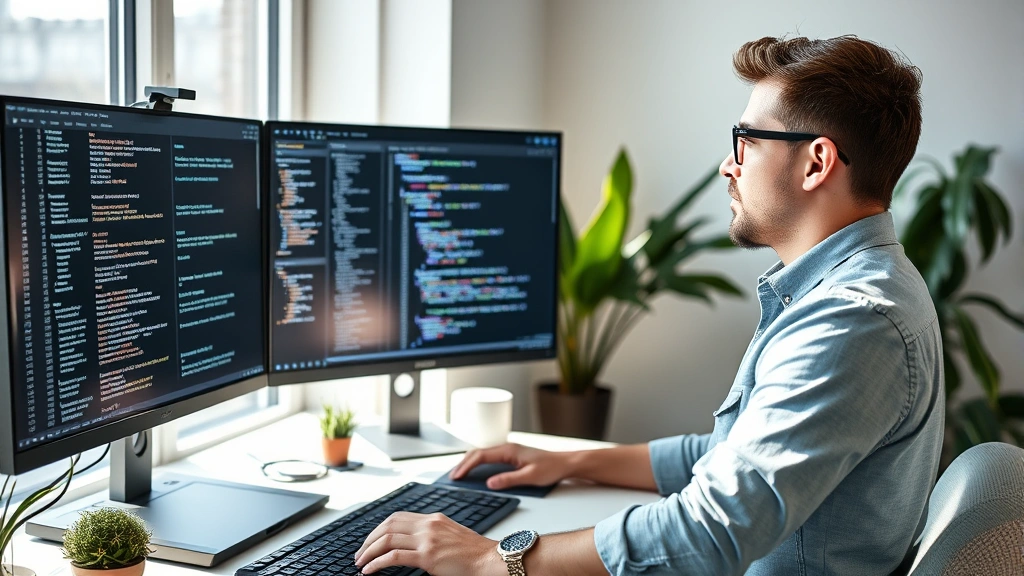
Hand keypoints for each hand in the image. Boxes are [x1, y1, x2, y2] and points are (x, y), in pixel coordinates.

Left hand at [353, 512, 503, 575]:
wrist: (490, 560)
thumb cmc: (474, 553)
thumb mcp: (450, 536)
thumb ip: (432, 535)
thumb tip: (413, 546)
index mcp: (433, 519)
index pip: (397, 517)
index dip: (379, 528)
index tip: (370, 540)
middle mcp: (428, 525)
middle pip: (388, 525)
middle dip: (369, 539)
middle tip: (360, 553)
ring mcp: (427, 539)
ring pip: (387, 539)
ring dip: (369, 552)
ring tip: (361, 563)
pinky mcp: (427, 556)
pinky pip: (393, 556)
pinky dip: (377, 563)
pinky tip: (370, 570)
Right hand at [450, 443, 573, 489]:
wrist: (565, 464)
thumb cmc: (551, 468)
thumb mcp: (530, 477)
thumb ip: (509, 480)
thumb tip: (490, 484)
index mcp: (509, 450)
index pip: (481, 456)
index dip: (466, 466)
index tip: (456, 476)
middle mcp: (506, 448)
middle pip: (478, 453)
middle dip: (463, 464)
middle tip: (452, 477)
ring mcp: (508, 452)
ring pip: (482, 455)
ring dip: (469, 463)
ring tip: (459, 475)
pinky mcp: (511, 457)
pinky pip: (489, 459)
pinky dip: (478, 465)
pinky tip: (475, 473)